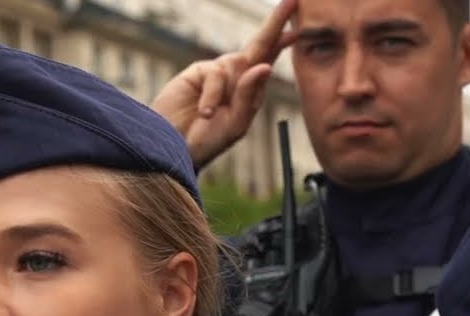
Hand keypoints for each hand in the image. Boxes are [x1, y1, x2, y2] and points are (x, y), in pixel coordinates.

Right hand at [152, 0, 296, 170]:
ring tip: (209, 116)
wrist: (172, 147)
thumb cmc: (206, 141)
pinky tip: (204, 112)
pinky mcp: (198, 72)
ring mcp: (217, 73)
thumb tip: (264, 65)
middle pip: (260, 45)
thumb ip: (249, 95)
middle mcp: (236, 77)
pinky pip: (216, 75)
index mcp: (250, 90)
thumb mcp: (235, 124)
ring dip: (229, 91)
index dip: (283, 41)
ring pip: (237, 64)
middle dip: (276, 22)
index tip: (297, 29)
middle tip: (291, 0)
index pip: (269, 60)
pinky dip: (212, 96)